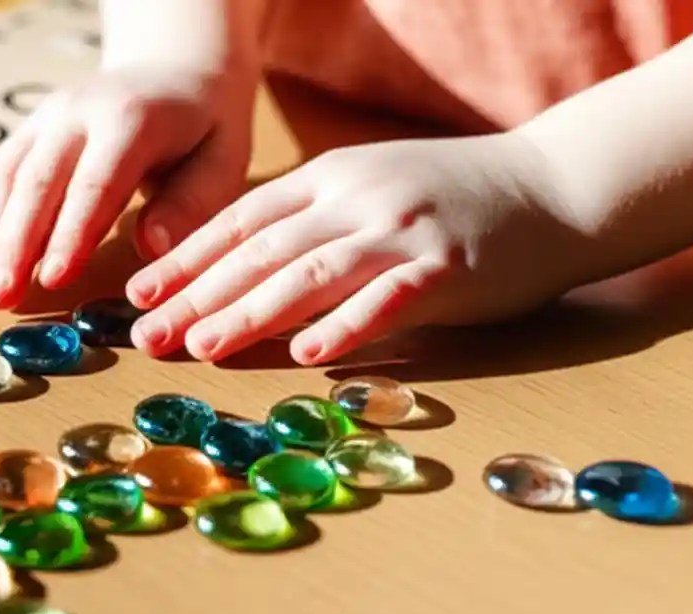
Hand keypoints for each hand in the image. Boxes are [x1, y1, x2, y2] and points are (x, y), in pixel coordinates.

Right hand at [0, 65, 256, 308]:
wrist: (174, 71)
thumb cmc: (203, 129)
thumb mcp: (222, 160)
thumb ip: (190, 203)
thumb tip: (151, 247)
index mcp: (131, 118)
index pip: (95, 182)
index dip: (72, 234)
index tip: (55, 280)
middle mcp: (78, 111)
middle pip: (37, 182)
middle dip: (15, 245)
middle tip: (0, 298)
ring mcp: (46, 118)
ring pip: (7, 180)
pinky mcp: (28, 131)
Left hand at [125, 131, 598, 364]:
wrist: (556, 186)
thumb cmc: (448, 200)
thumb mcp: (366, 192)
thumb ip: (307, 228)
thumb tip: (234, 282)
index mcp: (328, 179)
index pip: (240, 222)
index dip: (185, 259)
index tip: (136, 295)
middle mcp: (356, 197)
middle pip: (260, 251)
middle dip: (196, 295)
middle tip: (145, 335)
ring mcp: (402, 229)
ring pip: (310, 273)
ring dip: (251, 313)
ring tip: (202, 346)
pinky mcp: (448, 265)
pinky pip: (388, 299)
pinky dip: (345, 326)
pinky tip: (308, 355)